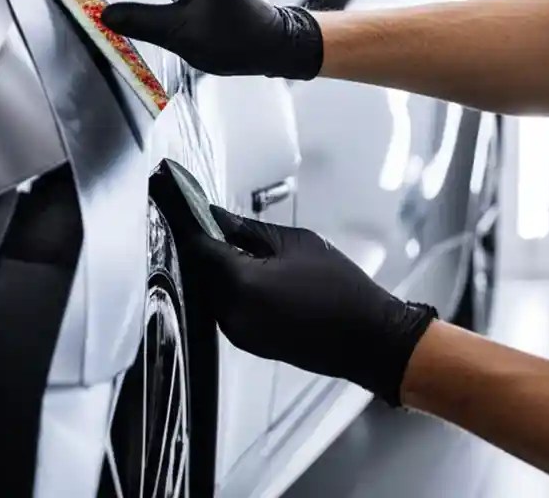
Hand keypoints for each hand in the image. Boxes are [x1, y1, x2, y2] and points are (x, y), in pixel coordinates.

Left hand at [184, 206, 437, 405]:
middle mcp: (230, 311)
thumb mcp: (296, 243)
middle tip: (209, 222)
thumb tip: (216, 217)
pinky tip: (249, 275)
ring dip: (217, 271)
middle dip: (204, 248)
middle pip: (201, 272)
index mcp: (241, 283)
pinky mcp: (247, 343)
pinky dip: (230, 290)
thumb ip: (250, 230)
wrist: (368, 339)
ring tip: (234, 247)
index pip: (199, 247)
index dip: (189, 223)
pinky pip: (226, 309)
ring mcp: (237, 332)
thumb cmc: (340, 286)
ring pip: (211, 292)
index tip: (180, 204)